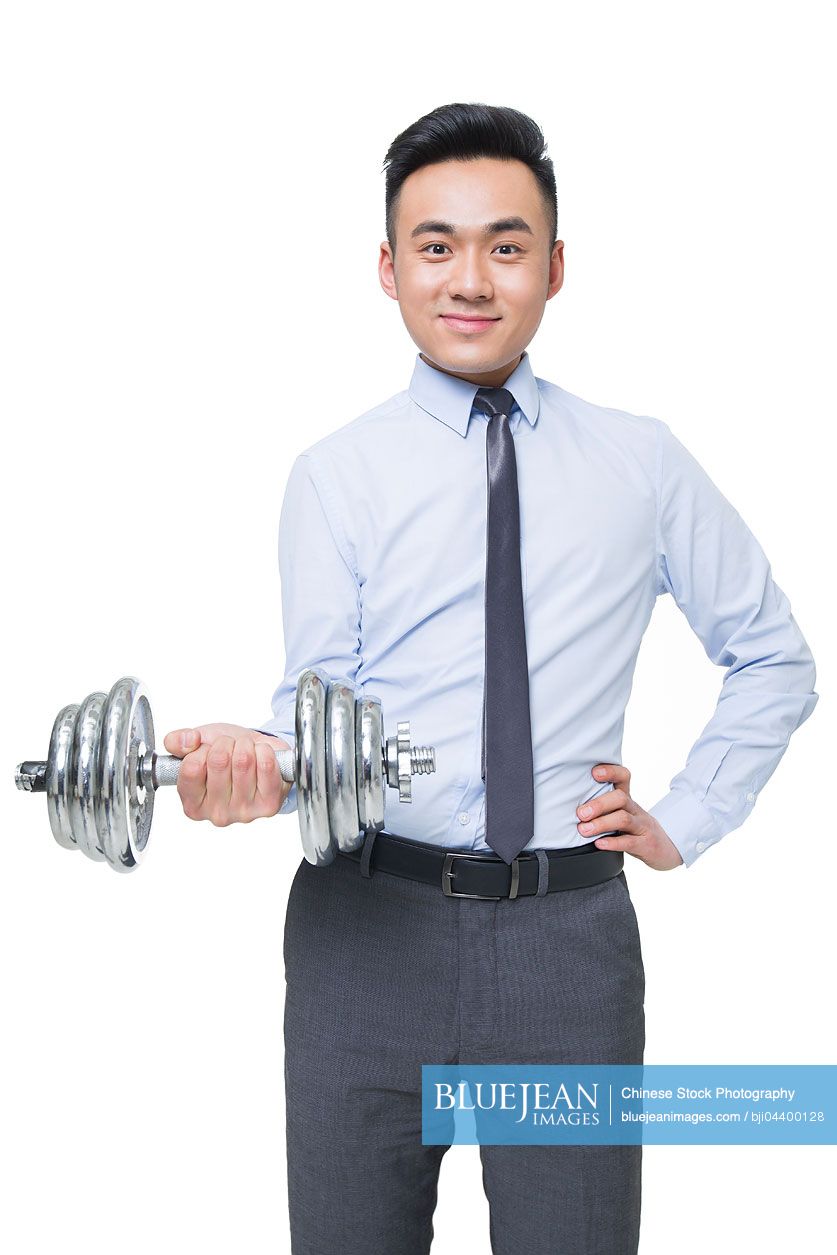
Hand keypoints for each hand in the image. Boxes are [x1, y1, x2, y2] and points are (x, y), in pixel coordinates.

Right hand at [162, 723, 291, 825]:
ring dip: (246, 746)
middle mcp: (216, 814)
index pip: (191, 768)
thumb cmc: (227, 754)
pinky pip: (266, 765)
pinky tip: (262, 758)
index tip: (208, 750)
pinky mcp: (269, 805)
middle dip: (226, 743)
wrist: (258, 756)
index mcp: (192, 804)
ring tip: (246, 752)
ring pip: (244, 760)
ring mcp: (244, 812)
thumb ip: (177, 742)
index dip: (202, 749)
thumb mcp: (196, 744)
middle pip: (219, 760)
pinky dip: (265, 751)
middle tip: (231, 749)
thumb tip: (188, 741)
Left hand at [576, 763, 683, 870]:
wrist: (665, 849)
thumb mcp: (621, 814)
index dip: (610, 772)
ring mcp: (643, 826)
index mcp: (627, 799)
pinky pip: (629, 842)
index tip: (594, 773)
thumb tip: (569, 804)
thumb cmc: (634, 830)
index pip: (623, 777)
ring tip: (584, 830)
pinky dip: (612, 843)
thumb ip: (602, 807)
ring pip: (624, 818)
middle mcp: (635, 809)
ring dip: (601, 823)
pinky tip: (599, 844)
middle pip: (620, 798)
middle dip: (598, 804)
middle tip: (580, 813)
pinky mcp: (646, 844)